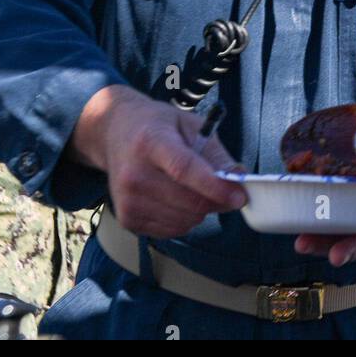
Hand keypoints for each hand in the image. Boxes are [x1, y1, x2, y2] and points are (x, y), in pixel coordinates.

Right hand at [68, 85, 246, 236]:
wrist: (116, 133)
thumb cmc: (159, 127)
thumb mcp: (191, 125)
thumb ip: (216, 153)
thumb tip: (239, 179)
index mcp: (151, 142)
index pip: (184, 169)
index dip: (214, 186)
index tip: (239, 196)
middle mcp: (134, 174)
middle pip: (187, 201)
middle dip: (216, 200)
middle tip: (225, 188)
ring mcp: (127, 200)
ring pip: (184, 220)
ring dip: (201, 210)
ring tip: (192, 187)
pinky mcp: (127, 220)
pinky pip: (172, 231)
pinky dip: (185, 219)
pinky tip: (178, 198)